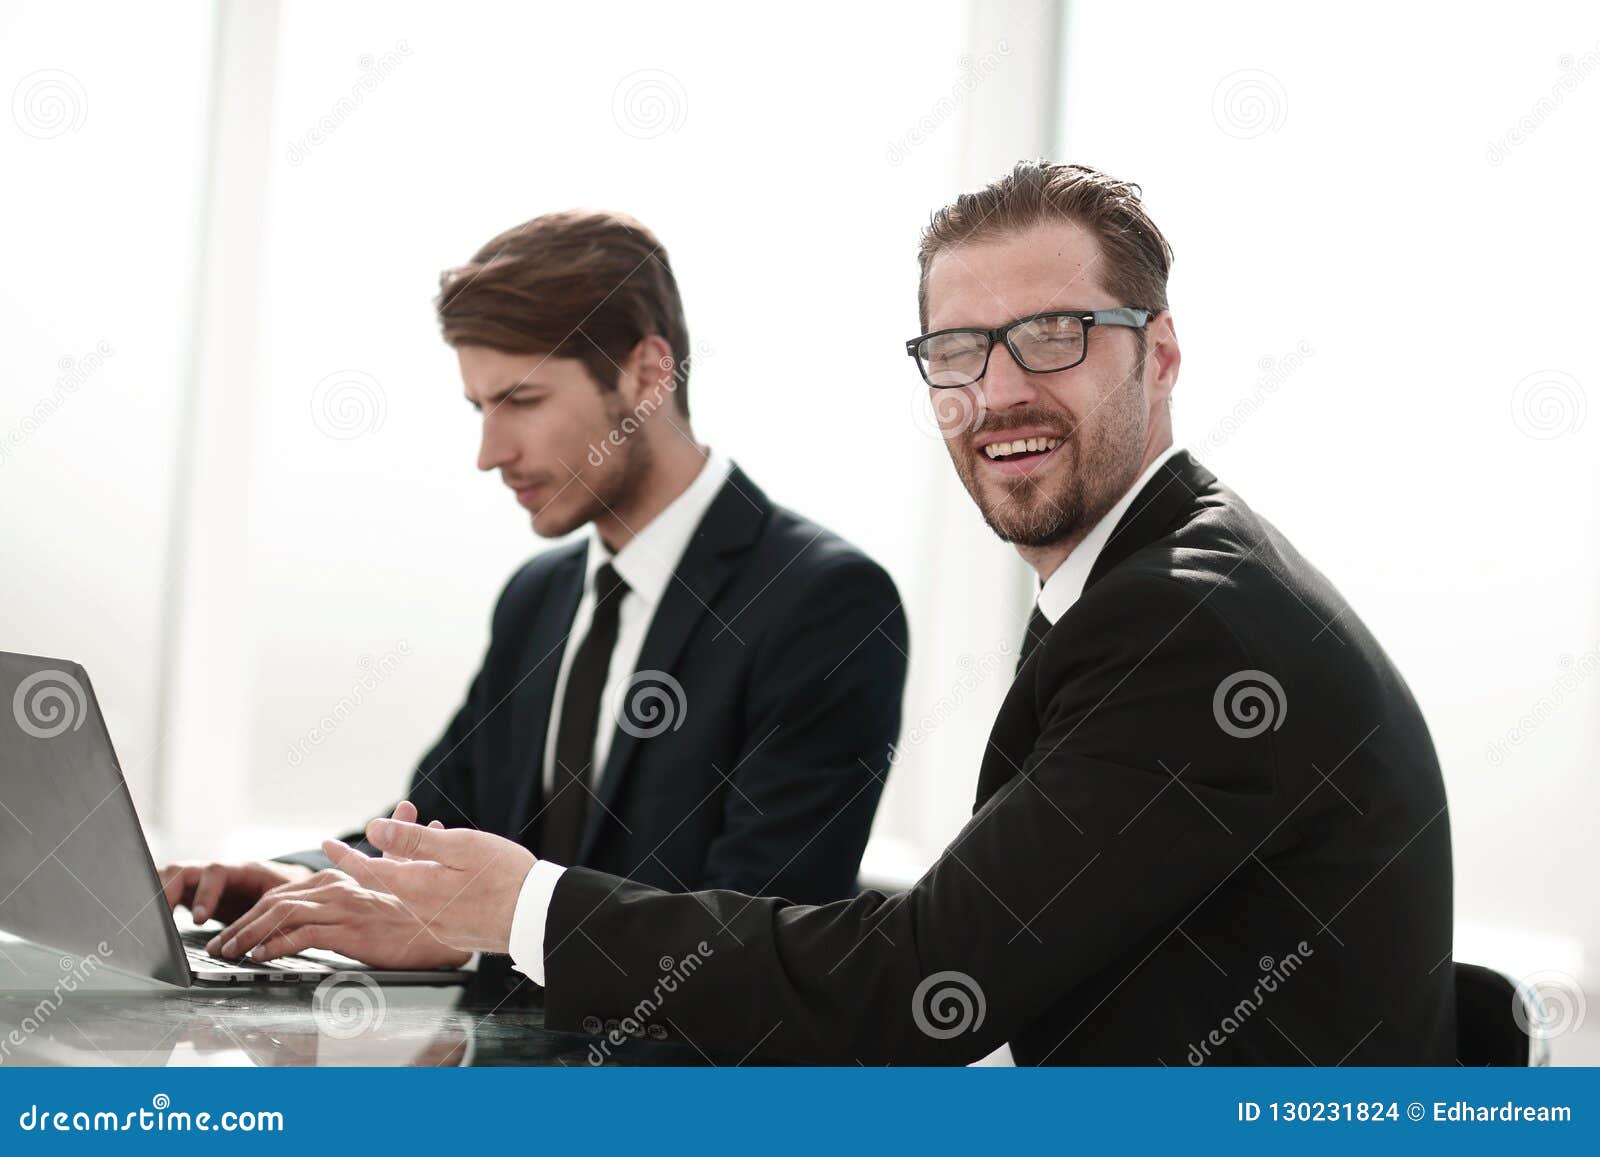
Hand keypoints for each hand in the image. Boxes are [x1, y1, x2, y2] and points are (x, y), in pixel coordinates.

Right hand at [157, 859, 312, 924]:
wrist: (284, 883)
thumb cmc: (286, 889)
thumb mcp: (286, 899)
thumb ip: (275, 915)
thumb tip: (267, 941)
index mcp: (240, 870)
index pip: (216, 873)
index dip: (205, 894)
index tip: (200, 919)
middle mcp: (215, 873)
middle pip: (182, 870)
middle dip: (168, 892)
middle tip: (160, 920)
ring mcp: (200, 881)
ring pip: (169, 878)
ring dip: (155, 895)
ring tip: (146, 921)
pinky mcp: (190, 894)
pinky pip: (166, 892)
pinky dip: (154, 902)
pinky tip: (145, 921)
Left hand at [204, 869, 470, 969]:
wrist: (439, 933)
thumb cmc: (410, 918)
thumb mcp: (374, 897)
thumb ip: (351, 884)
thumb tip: (324, 887)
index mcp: (340, 879)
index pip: (282, 893)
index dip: (251, 913)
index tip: (231, 932)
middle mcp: (338, 888)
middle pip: (274, 901)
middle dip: (240, 925)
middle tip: (220, 945)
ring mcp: (343, 907)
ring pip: (281, 915)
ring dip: (249, 936)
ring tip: (231, 953)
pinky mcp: (350, 930)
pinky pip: (302, 935)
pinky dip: (275, 946)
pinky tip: (260, 957)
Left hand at [321, 808, 535, 954]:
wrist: (538, 918)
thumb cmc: (506, 879)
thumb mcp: (459, 847)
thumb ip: (414, 839)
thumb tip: (374, 829)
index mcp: (417, 888)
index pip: (367, 872)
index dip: (344, 857)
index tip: (326, 845)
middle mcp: (421, 910)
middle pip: (390, 879)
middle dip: (387, 851)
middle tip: (392, 825)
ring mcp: (438, 923)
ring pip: (413, 888)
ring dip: (412, 863)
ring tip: (427, 835)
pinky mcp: (455, 930)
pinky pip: (431, 901)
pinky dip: (430, 879)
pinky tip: (448, 867)